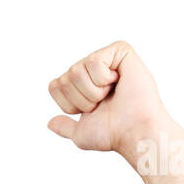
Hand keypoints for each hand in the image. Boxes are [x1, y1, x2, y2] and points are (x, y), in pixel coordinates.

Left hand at [46, 41, 171, 155]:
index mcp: (84, 85)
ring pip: (75, 70)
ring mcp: (107, 58)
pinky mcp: (120, 50)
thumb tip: (50, 123)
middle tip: (104, 102)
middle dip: (82, 98)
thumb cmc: (113, 133)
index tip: (90, 110)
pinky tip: (119, 82)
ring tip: (112, 93)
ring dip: (93, 91)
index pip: (55, 86)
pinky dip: (103, 78)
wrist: (134, 132)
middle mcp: (93, 69)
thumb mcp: (81, 133)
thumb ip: (65, 127)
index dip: (69, 104)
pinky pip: (93, 61)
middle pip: (65, 78)